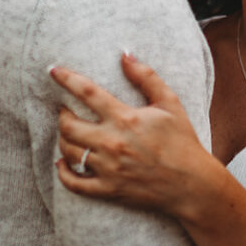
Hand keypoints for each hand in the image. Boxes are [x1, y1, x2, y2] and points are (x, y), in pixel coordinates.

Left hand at [50, 53, 210, 218]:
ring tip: (70, 132)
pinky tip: (62, 163)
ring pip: (68, 151)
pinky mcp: (108, 190)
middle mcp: (112, 143)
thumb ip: (146, 77)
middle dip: (62, 114)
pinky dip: (63, 172)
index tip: (53, 71)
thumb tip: (124, 55)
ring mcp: (108, 169)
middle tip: (66, 110)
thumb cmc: (183, 141)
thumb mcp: (170, 103)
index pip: (87, 92)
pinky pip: (74, 183)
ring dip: (63, 139)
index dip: (67, 79)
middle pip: (68, 125)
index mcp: (125, 118)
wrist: (192, 185)